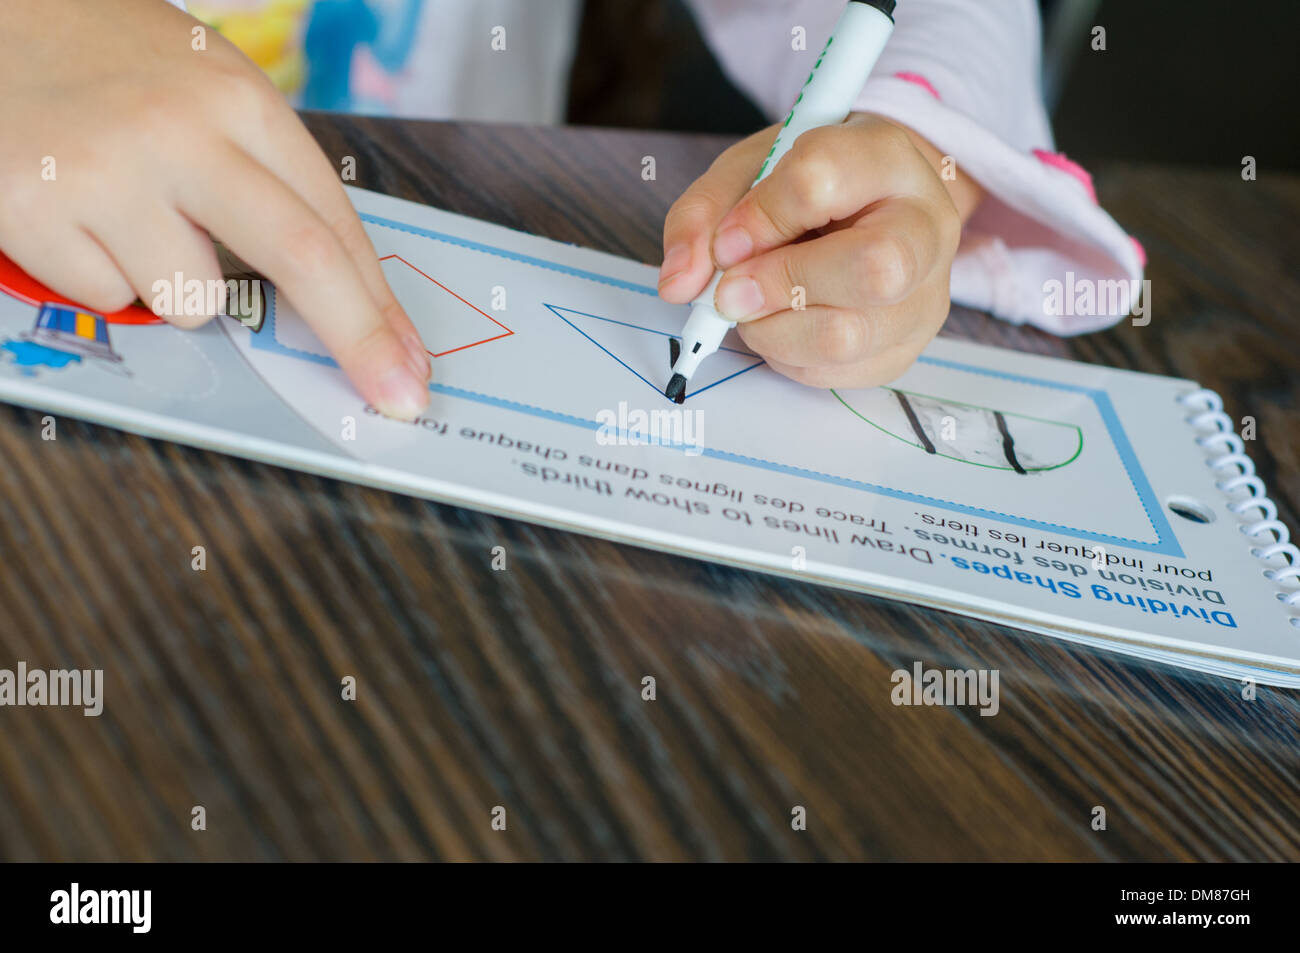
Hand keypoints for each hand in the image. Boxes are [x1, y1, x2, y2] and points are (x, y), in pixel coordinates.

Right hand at [0, 0, 429, 417]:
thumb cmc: (108, 59)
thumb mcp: (207, 90)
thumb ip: (267, 178)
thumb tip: (340, 290)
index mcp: (239, 99)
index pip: (334, 223)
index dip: (382, 307)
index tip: (411, 361)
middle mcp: (180, 133)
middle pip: (302, 260)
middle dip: (360, 343)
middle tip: (397, 397)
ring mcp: (105, 173)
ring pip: (190, 301)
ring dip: (176, 285)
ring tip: (131, 214)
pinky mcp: (31, 210)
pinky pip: (107, 298)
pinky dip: (102, 274)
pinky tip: (78, 213)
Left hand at [659, 113, 978, 388]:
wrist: (870, 210)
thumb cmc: (809, 187)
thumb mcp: (749, 173)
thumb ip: (705, 216)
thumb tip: (680, 284)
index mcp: (887, 158)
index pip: (822, 181)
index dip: (760, 216)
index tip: (726, 241)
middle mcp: (926, 226)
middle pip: (873, 270)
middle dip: (778, 285)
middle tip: (731, 291)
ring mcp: (925, 296)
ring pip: (848, 335)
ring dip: (773, 330)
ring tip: (751, 308)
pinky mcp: (904, 349)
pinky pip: (836, 372)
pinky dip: (786, 355)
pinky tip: (782, 324)